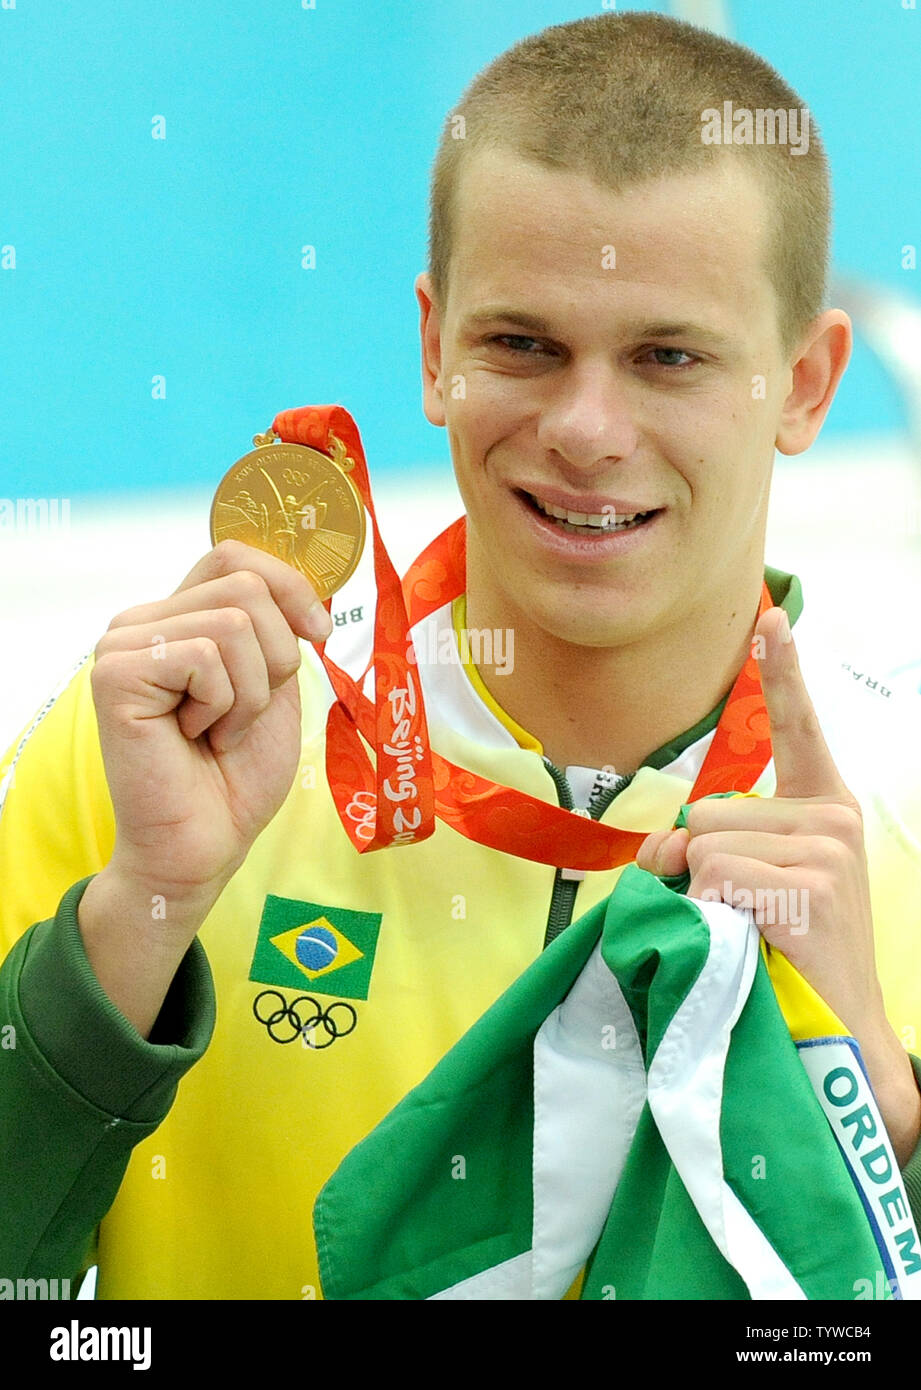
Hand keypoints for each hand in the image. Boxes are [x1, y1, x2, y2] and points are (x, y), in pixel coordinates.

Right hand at [89, 539, 331, 906]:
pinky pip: (207, 656)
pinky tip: (195, 737)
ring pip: (235, 622)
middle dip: (276, 659)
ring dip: (252, 693)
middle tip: (245, 716)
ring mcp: (123, 644)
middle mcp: (142, 621)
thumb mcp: (274, 685)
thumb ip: (276, 628)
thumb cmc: (236, 774)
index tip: (317, 634)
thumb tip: (306, 585)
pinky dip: (224, 706)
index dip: (290, 586)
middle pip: (246, 585)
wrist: (205, 844)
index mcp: (177, 617)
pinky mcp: (116, 673)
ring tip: (219, 731)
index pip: (235, 554)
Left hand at [636, 607, 920, 1164]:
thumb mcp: (750, 885)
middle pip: (707, 813)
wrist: (832, 1034)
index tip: (771, 619)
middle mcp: (831, 818)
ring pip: (704, 845)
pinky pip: (713, 875)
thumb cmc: (782, 955)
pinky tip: (753, 941)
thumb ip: (714, 845)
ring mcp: (826, 849)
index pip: (799, 729)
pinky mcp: (809, 883)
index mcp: (823, 810)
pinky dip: (711, 912)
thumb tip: (666, 846)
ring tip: (747, 934)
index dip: (782, 673)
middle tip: (729, 915)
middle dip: (692, 865)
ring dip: (702, 896)